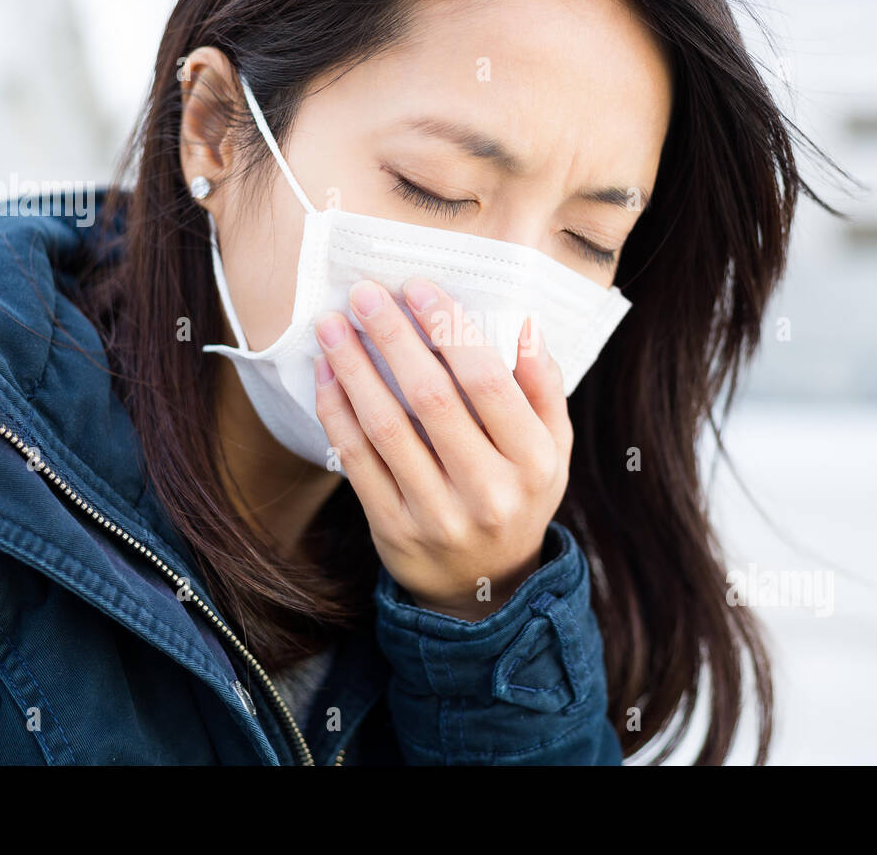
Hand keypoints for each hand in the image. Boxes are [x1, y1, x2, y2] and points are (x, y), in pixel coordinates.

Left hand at [312, 277, 572, 621]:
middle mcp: (487, 490)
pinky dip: (337, 413)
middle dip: (394, 337)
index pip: (488, 381)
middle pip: (432, 399)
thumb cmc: (518, 495)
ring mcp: (437, 514)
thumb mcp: (550, 449)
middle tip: (366, 293)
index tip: (419, 287)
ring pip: (386, 428)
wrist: (483, 588)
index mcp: (532, 462)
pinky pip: (357, 461)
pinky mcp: (392, 530)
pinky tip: (326, 376)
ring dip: (354, 369)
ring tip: (333, 326)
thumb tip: (524, 325)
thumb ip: (542, 388)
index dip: (450, 329)